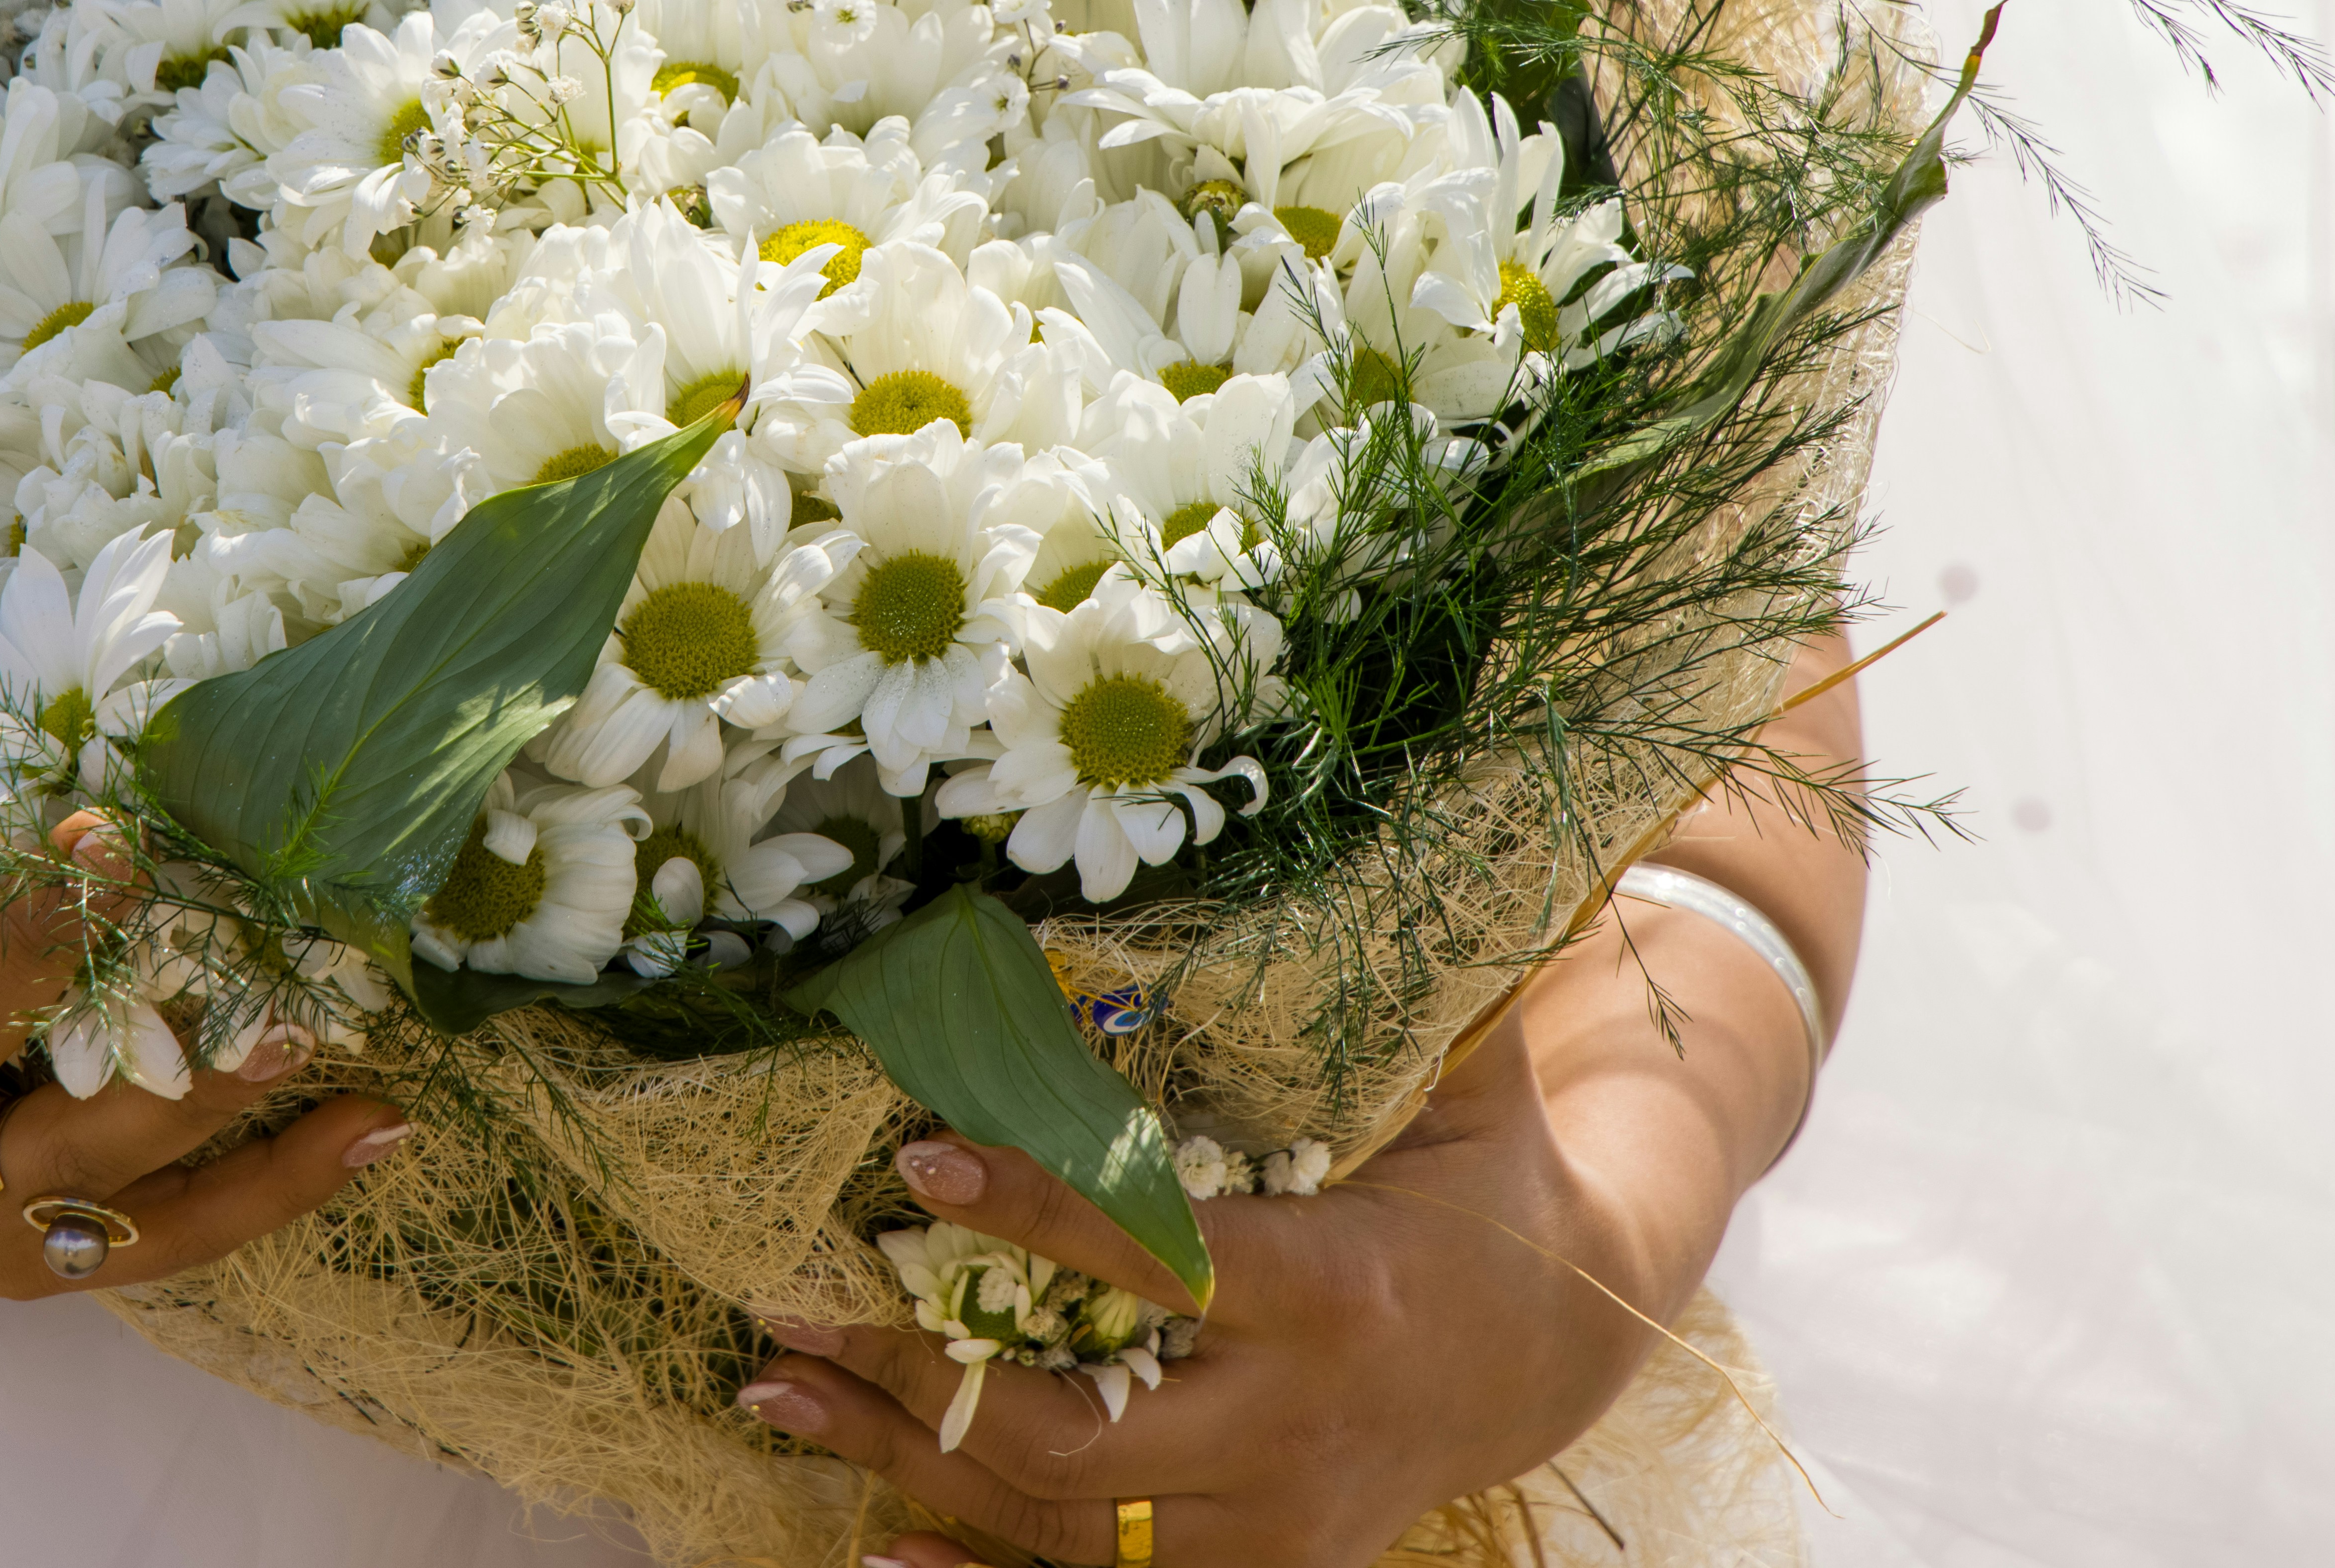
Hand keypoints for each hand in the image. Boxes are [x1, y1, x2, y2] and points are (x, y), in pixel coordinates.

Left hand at [738, 1012, 1679, 1566]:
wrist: (1559, 1345)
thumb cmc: (1479, 1175)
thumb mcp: (1451, 1077)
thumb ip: (1371, 993)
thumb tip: (1305, 839)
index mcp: (1340, 1294)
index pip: (1162, 1261)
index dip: (1039, 1211)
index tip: (917, 1157)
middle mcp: (1300, 1432)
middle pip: (1081, 1439)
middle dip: (921, 1378)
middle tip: (790, 1306)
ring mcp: (1279, 1528)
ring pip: (1068, 1530)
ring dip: (907, 1465)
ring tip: (777, 1393)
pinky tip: (875, 1547)